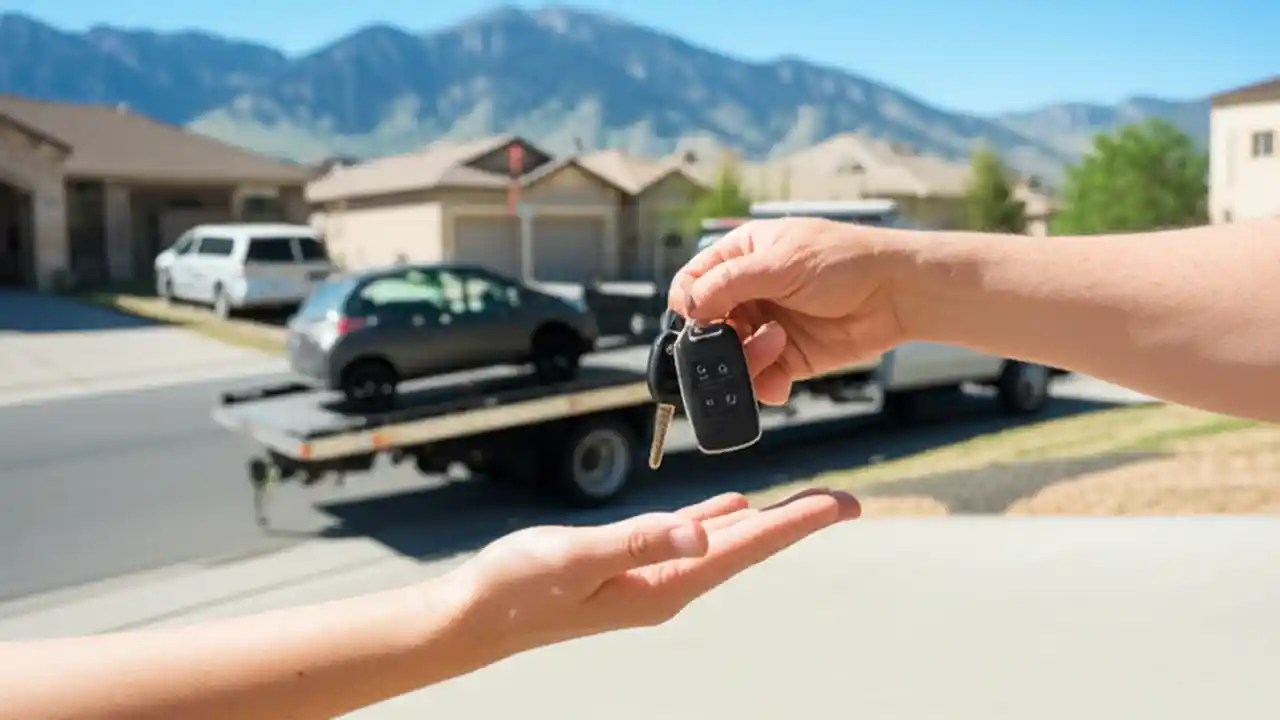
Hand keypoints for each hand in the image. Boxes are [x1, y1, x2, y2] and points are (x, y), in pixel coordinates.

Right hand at [441, 489, 859, 660]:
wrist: (477, 616)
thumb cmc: (519, 587)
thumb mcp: (578, 557)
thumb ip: (639, 540)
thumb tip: (705, 533)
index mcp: (663, 585)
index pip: (746, 548)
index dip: (796, 523)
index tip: (841, 505)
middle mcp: (667, 585)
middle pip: (747, 547)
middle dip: (795, 522)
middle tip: (842, 501)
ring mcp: (650, 577)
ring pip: (723, 542)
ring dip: (763, 521)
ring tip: (803, 504)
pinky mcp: (630, 565)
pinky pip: (687, 536)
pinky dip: (715, 518)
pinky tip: (730, 508)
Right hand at [668, 217, 907, 404]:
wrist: (896, 294)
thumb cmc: (844, 261)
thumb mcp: (780, 263)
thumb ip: (729, 283)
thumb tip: (688, 305)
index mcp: (742, 256)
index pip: (693, 280)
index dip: (689, 301)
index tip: (700, 319)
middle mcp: (749, 292)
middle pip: (707, 325)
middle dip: (718, 339)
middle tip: (737, 339)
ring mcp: (766, 326)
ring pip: (731, 355)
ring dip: (746, 360)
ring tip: (777, 346)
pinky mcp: (787, 357)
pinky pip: (759, 378)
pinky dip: (763, 385)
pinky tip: (779, 383)